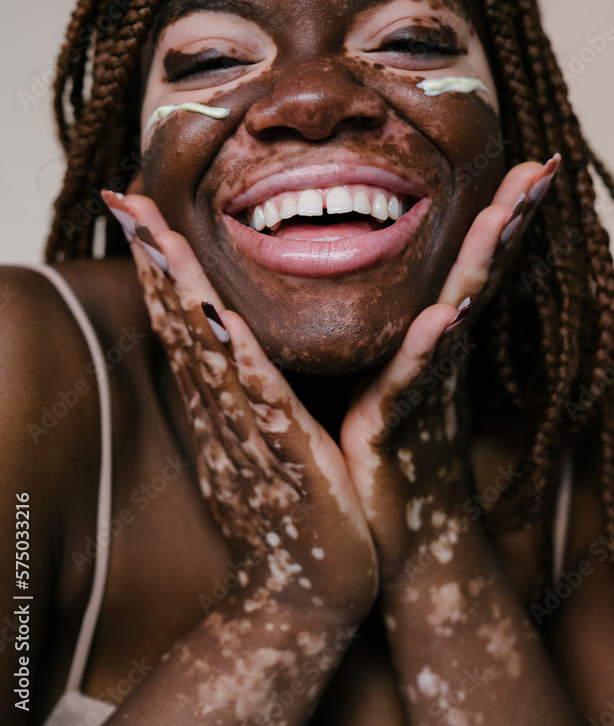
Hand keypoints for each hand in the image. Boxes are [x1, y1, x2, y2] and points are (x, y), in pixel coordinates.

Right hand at [102, 190, 378, 623]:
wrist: (301, 596)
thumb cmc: (288, 510)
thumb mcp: (258, 440)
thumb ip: (244, 392)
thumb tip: (231, 346)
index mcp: (219, 403)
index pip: (182, 319)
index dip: (159, 264)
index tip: (138, 210)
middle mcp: (220, 411)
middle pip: (180, 324)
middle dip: (155, 261)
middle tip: (128, 201)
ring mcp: (246, 435)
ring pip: (207, 352)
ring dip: (182, 294)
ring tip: (159, 238)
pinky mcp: (287, 460)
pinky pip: (262, 403)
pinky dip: (239, 362)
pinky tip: (220, 321)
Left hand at [339, 156, 559, 581]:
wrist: (394, 537)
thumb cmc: (386, 449)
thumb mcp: (386, 372)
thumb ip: (389, 326)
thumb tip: (373, 276)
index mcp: (436, 334)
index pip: (475, 263)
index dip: (503, 215)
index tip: (529, 163)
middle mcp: (442, 351)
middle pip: (485, 271)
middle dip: (513, 218)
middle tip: (544, 166)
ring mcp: (428, 383)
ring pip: (462, 308)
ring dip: (486, 260)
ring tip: (508, 211)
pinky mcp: (400, 419)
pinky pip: (418, 374)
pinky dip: (433, 343)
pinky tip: (447, 313)